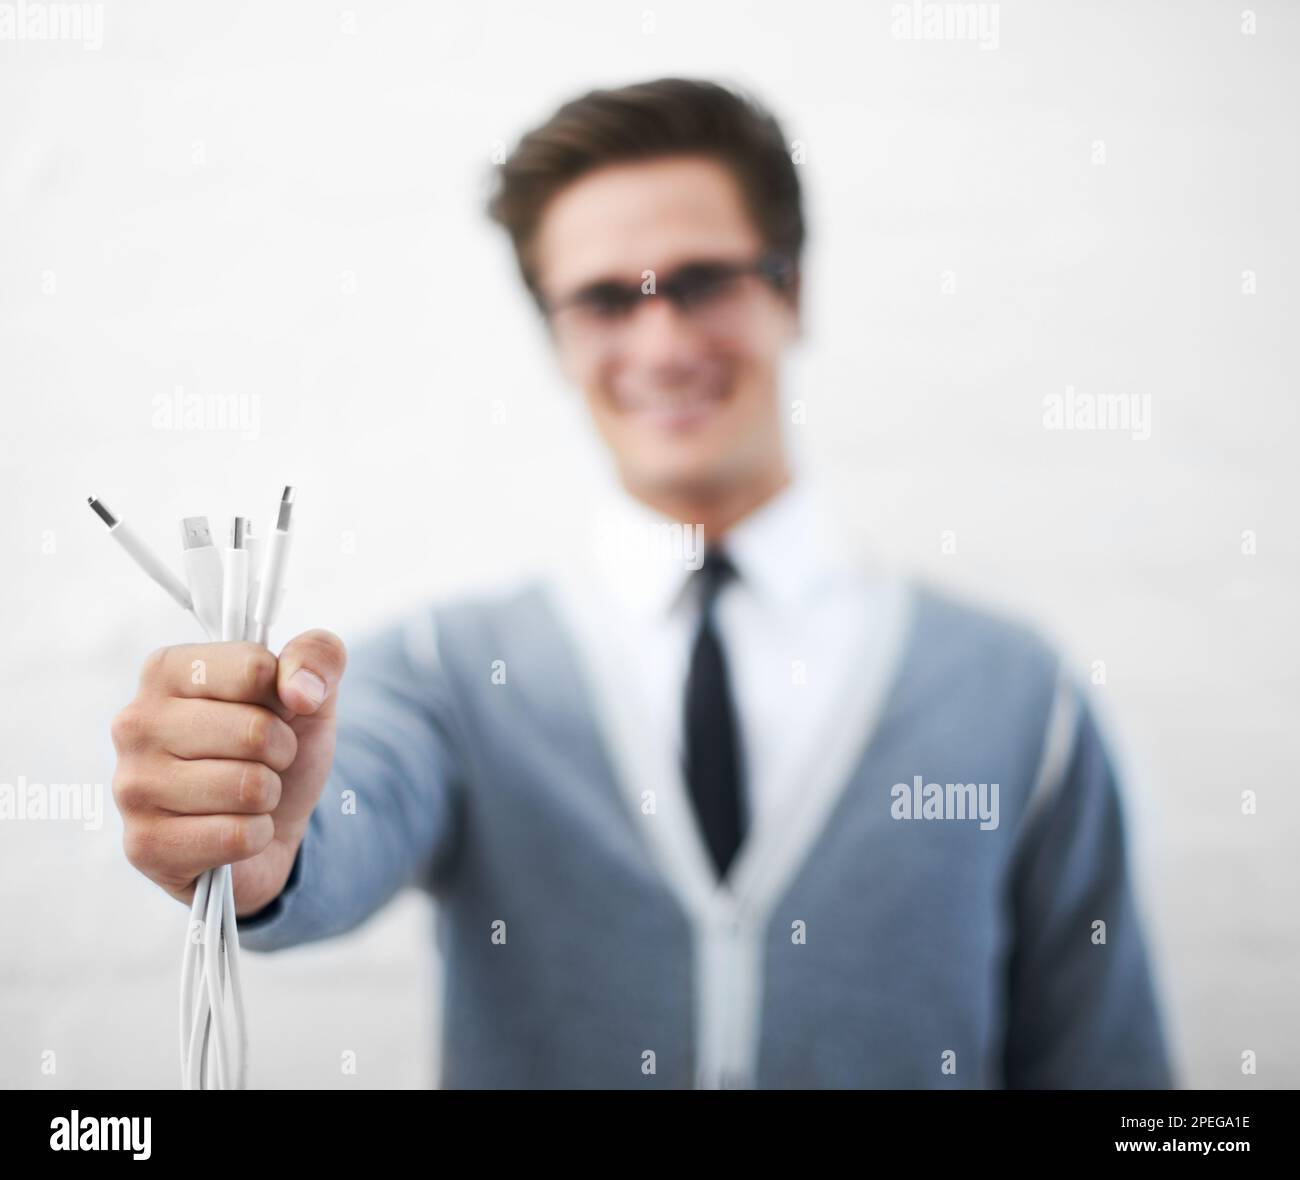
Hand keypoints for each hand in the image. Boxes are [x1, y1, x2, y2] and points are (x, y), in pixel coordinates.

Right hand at [110, 630, 346, 915]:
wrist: (267, 829)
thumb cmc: (275, 750)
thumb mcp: (310, 694)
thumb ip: (319, 657)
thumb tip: (301, 691)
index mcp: (166, 670)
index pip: (254, 669)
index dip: (285, 697)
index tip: (271, 711)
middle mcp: (135, 723)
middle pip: (254, 730)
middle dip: (281, 750)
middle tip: (263, 760)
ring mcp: (132, 786)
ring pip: (248, 786)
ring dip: (268, 795)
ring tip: (246, 795)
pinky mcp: (145, 845)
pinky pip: (238, 836)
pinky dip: (255, 836)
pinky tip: (233, 829)